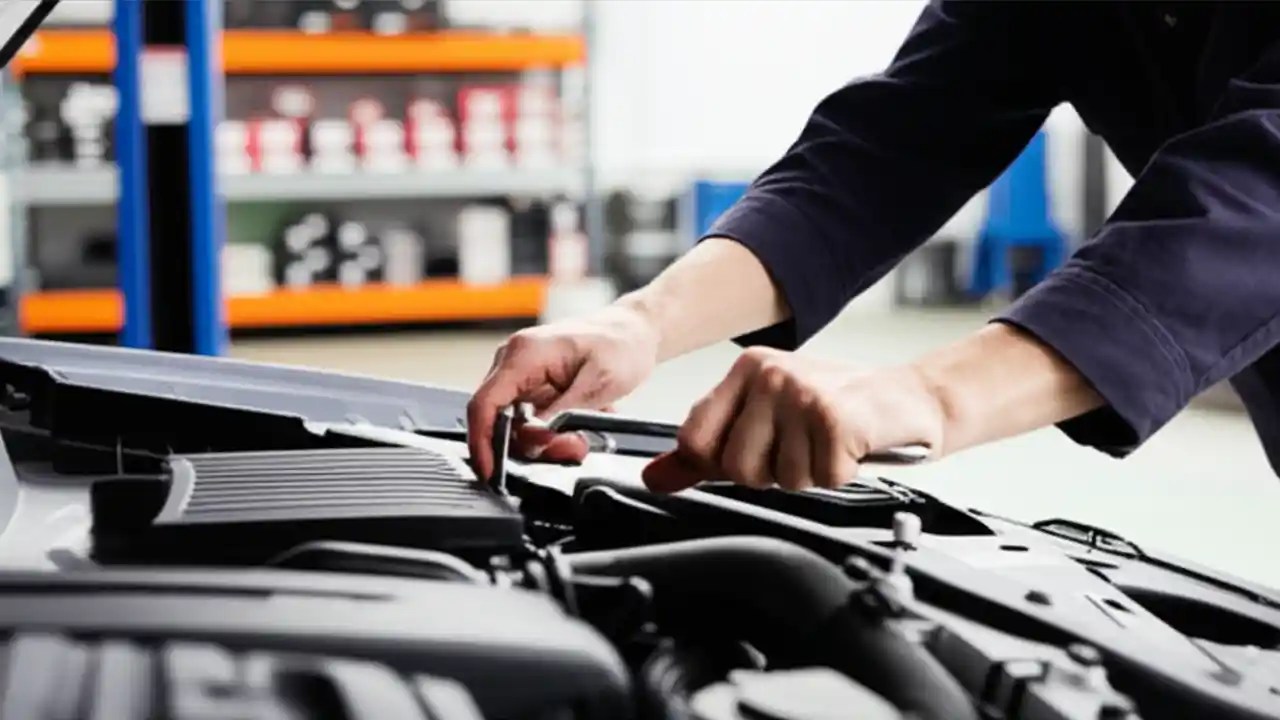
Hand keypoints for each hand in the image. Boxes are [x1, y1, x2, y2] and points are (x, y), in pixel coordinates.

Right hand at [467, 305, 660, 478]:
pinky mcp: (533, 386)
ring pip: (516, 426)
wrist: (634, 330)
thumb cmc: (620, 344)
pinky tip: (577, 426)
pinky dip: (552, 431)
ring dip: (546, 441)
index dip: (481, 442)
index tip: (490, 470)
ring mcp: (522, 375)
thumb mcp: (597, 384)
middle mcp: (515, 362)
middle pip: (499, 421)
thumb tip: (533, 439)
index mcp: (524, 354)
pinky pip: (530, 420)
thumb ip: (561, 414)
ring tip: (580, 438)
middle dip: (531, 446)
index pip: (484, 403)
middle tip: (570, 448)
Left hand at [642, 347, 945, 492]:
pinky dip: (840, 475)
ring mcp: (802, 394)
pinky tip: (851, 449)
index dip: (722, 463)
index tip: (758, 451)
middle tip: (803, 447)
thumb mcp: (764, 419)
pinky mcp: (836, 420)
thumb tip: (655, 478)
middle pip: (736, 468)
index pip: (695, 440)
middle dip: (772, 473)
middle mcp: (770, 374)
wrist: (911, 400)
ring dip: (810, 475)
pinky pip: (820, 480)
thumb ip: (706, 452)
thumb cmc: (838, 409)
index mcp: (746, 370)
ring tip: (827, 444)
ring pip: (781, 479)